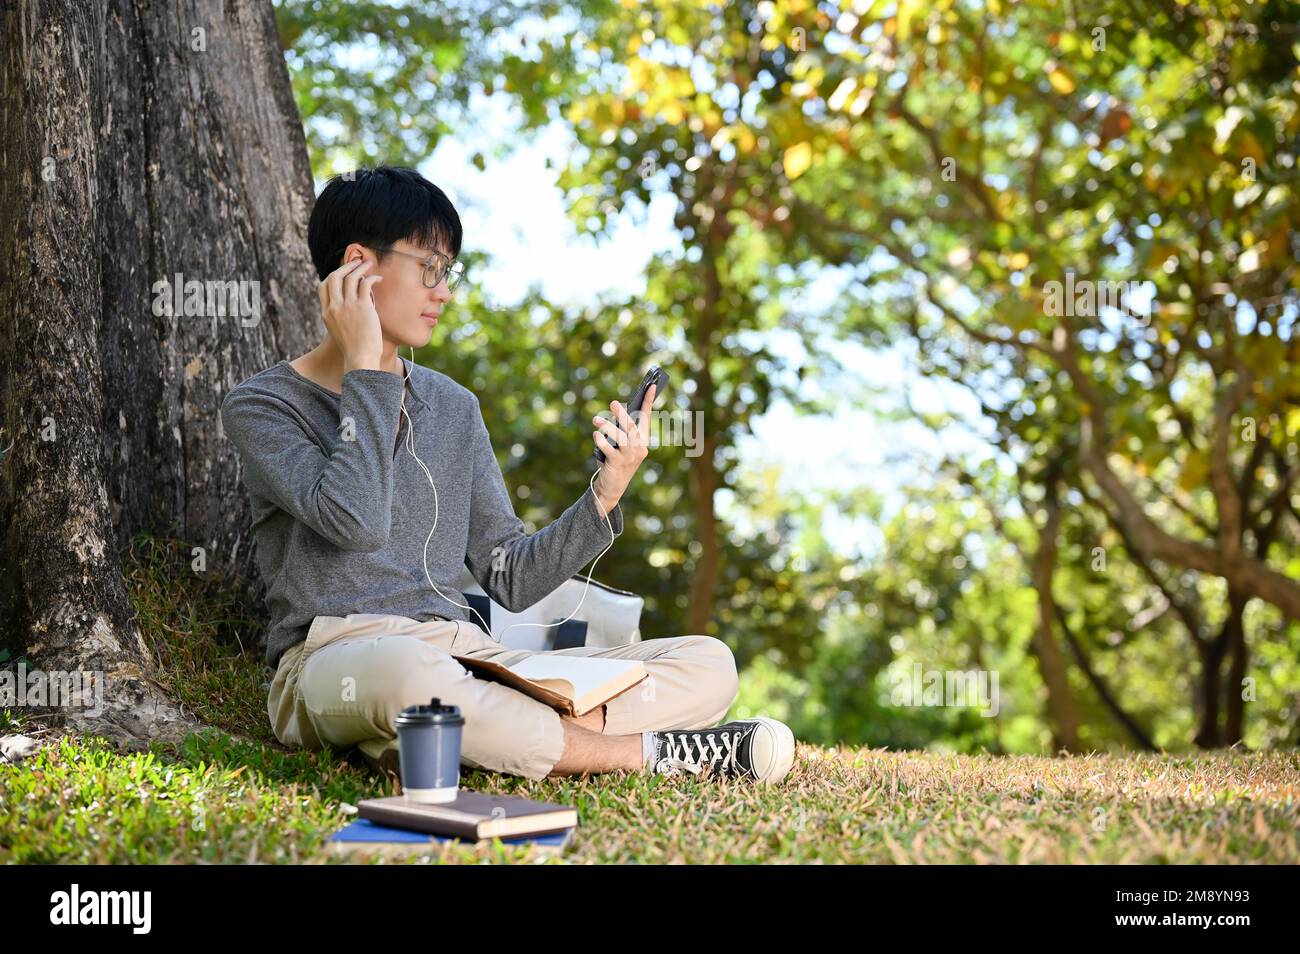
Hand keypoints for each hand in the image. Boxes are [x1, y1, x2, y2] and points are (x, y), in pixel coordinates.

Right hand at [319, 256, 384, 370]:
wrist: (360, 359)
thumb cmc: (354, 348)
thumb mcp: (339, 331)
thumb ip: (340, 316)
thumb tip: (349, 303)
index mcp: (326, 313)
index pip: (323, 286)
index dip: (333, 275)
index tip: (343, 272)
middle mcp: (334, 307)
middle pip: (334, 277)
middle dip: (346, 266)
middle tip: (356, 262)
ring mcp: (348, 306)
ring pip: (351, 277)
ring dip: (360, 268)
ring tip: (368, 265)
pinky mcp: (363, 307)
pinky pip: (366, 284)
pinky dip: (372, 278)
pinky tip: (378, 278)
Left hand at [591, 383, 655, 510]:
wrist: (612, 487)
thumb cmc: (615, 461)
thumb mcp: (621, 445)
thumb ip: (621, 431)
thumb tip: (616, 412)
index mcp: (642, 441)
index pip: (646, 417)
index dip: (648, 401)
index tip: (652, 385)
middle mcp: (639, 448)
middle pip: (632, 426)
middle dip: (622, 413)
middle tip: (612, 403)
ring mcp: (629, 456)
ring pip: (620, 436)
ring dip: (606, 426)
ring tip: (596, 420)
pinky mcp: (617, 463)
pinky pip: (608, 447)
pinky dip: (600, 440)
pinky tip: (596, 436)